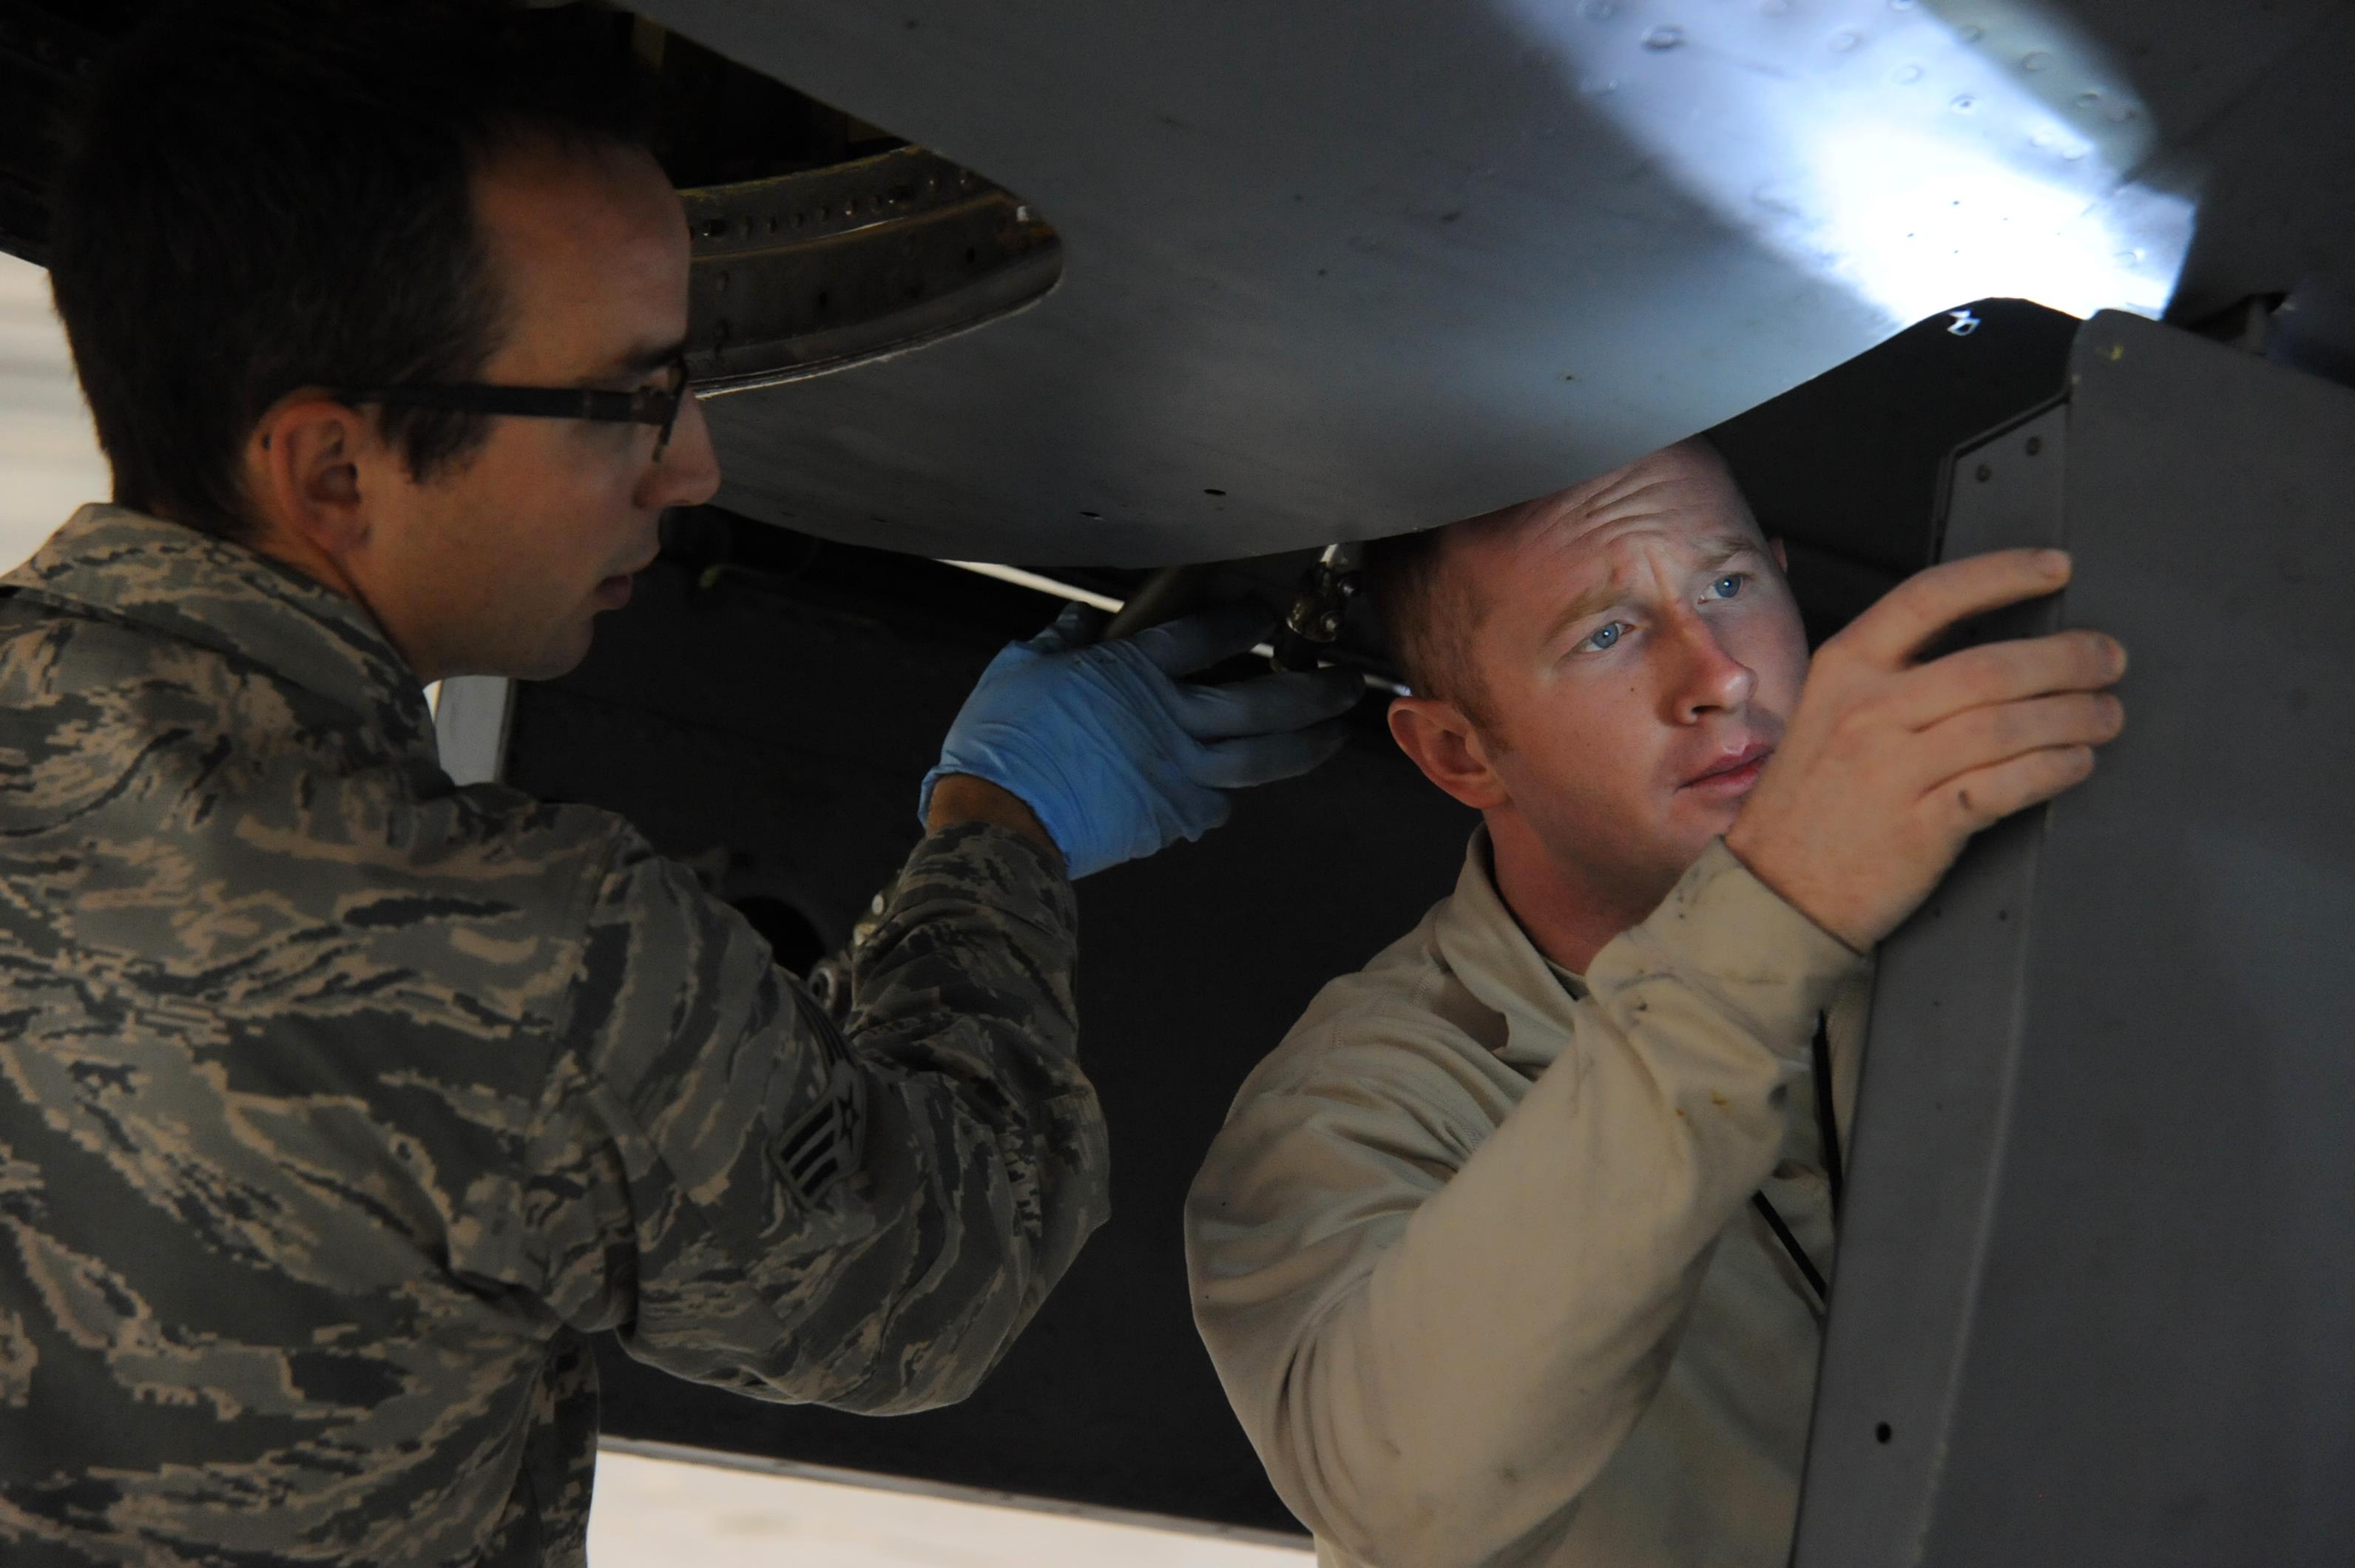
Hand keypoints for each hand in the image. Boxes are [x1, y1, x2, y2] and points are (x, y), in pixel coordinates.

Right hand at [921, 602, 1361, 878]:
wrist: (1000, 818)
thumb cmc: (1001, 740)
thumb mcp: (1019, 671)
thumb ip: (1058, 641)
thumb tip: (1078, 620)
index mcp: (1134, 672)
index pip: (1207, 635)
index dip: (1242, 621)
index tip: (1263, 616)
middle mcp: (1171, 718)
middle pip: (1264, 701)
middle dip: (1315, 691)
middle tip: (1348, 683)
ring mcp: (1178, 773)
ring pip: (1261, 759)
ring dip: (1306, 746)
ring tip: (1334, 735)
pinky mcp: (1170, 819)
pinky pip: (1216, 805)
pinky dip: (1227, 797)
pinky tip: (1233, 791)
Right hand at [1723, 548, 2125, 950]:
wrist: (1775, 889)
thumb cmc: (1810, 800)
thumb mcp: (1828, 713)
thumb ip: (1892, 677)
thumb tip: (1995, 652)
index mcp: (1844, 669)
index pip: (1931, 597)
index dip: (2002, 575)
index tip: (2056, 569)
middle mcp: (1868, 712)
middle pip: (1988, 667)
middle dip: (2067, 659)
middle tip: (2107, 660)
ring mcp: (1892, 772)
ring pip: (2006, 726)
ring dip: (2074, 716)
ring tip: (2106, 714)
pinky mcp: (1920, 828)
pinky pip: (2005, 787)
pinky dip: (2052, 770)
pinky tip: (2076, 762)